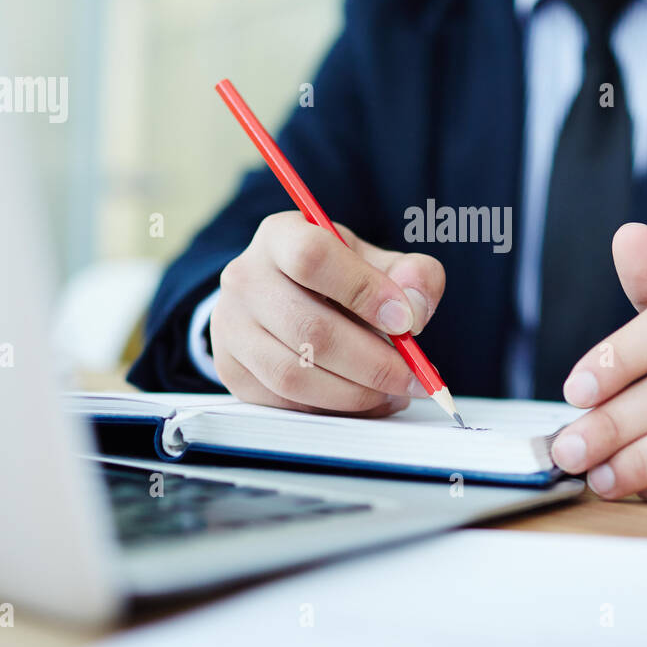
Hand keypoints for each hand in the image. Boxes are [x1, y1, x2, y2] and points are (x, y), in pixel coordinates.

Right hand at [209, 211, 444, 415]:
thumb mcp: (373, 260)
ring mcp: (231, 328)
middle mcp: (245, 279)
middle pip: (310, 328)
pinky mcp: (232, 370)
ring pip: (295, 375)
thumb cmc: (333, 277)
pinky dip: (334, 410)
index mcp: (281, 237)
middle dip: (374, 361)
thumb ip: (410, 273)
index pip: (313, 257)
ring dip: (355, 392)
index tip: (405, 321)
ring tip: (394, 391)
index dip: (364, 291)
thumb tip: (415, 309)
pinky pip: (285, 403)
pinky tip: (366, 400)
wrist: (280, 297)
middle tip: (414, 375)